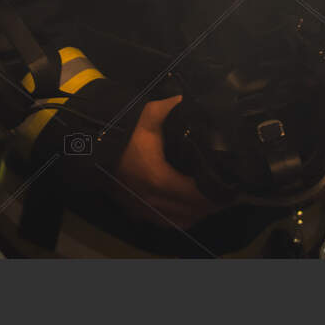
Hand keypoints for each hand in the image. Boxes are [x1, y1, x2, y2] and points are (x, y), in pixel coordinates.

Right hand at [111, 96, 224, 228]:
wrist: (91, 144)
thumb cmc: (123, 130)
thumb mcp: (150, 114)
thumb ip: (175, 108)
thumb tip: (196, 101)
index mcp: (159, 179)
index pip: (197, 197)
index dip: (217, 195)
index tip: (233, 188)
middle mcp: (152, 200)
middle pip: (192, 213)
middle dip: (212, 205)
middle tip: (228, 192)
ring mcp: (143, 209)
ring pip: (180, 222)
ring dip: (197, 214)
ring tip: (212, 200)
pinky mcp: (135, 212)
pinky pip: (165, 223)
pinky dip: (180, 218)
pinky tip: (189, 208)